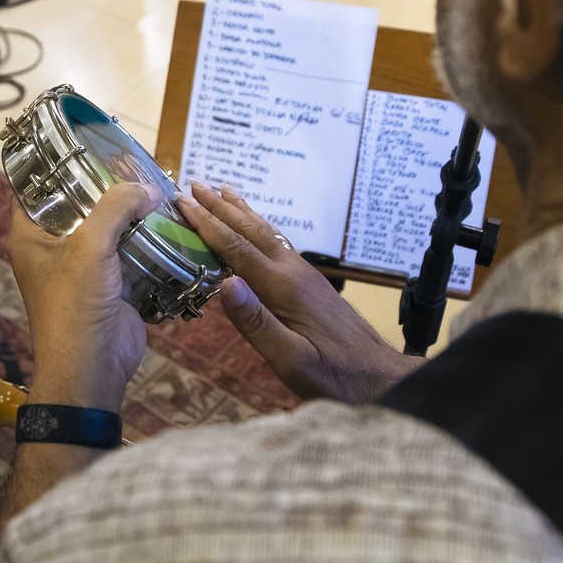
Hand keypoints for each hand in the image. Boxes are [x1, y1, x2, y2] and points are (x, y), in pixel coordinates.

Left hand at [8, 182, 158, 411]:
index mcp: (31, 235)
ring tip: (158, 186)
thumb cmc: (75, 306)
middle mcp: (54, 247)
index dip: (57, 162)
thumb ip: (115, 208)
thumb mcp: (90, 248)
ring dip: (132, 213)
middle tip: (135, 160)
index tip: (87, 139)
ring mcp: (83, 266)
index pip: (35, 186)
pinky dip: (147, 239)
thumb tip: (146, 188)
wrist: (92, 369)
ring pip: (108, 228)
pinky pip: (129, 252)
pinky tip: (169, 221)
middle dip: (107, 185)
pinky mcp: (111, 284)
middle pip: (80, 203)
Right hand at [177, 181, 421, 402]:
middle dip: (220, 207)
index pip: (237, 248)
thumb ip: (256, 323)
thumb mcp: (290, 360)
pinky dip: (259, 226)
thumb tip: (224, 283)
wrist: (380, 377)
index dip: (207, 224)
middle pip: (251, 231)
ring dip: (241, 210)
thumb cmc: (333, 376)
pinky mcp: (311, 283)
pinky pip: (278, 243)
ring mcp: (305, 274)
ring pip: (267, 233)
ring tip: (222, 190)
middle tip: (193, 185)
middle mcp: (294, 271)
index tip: (183, 203)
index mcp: (283, 288)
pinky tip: (256, 227)